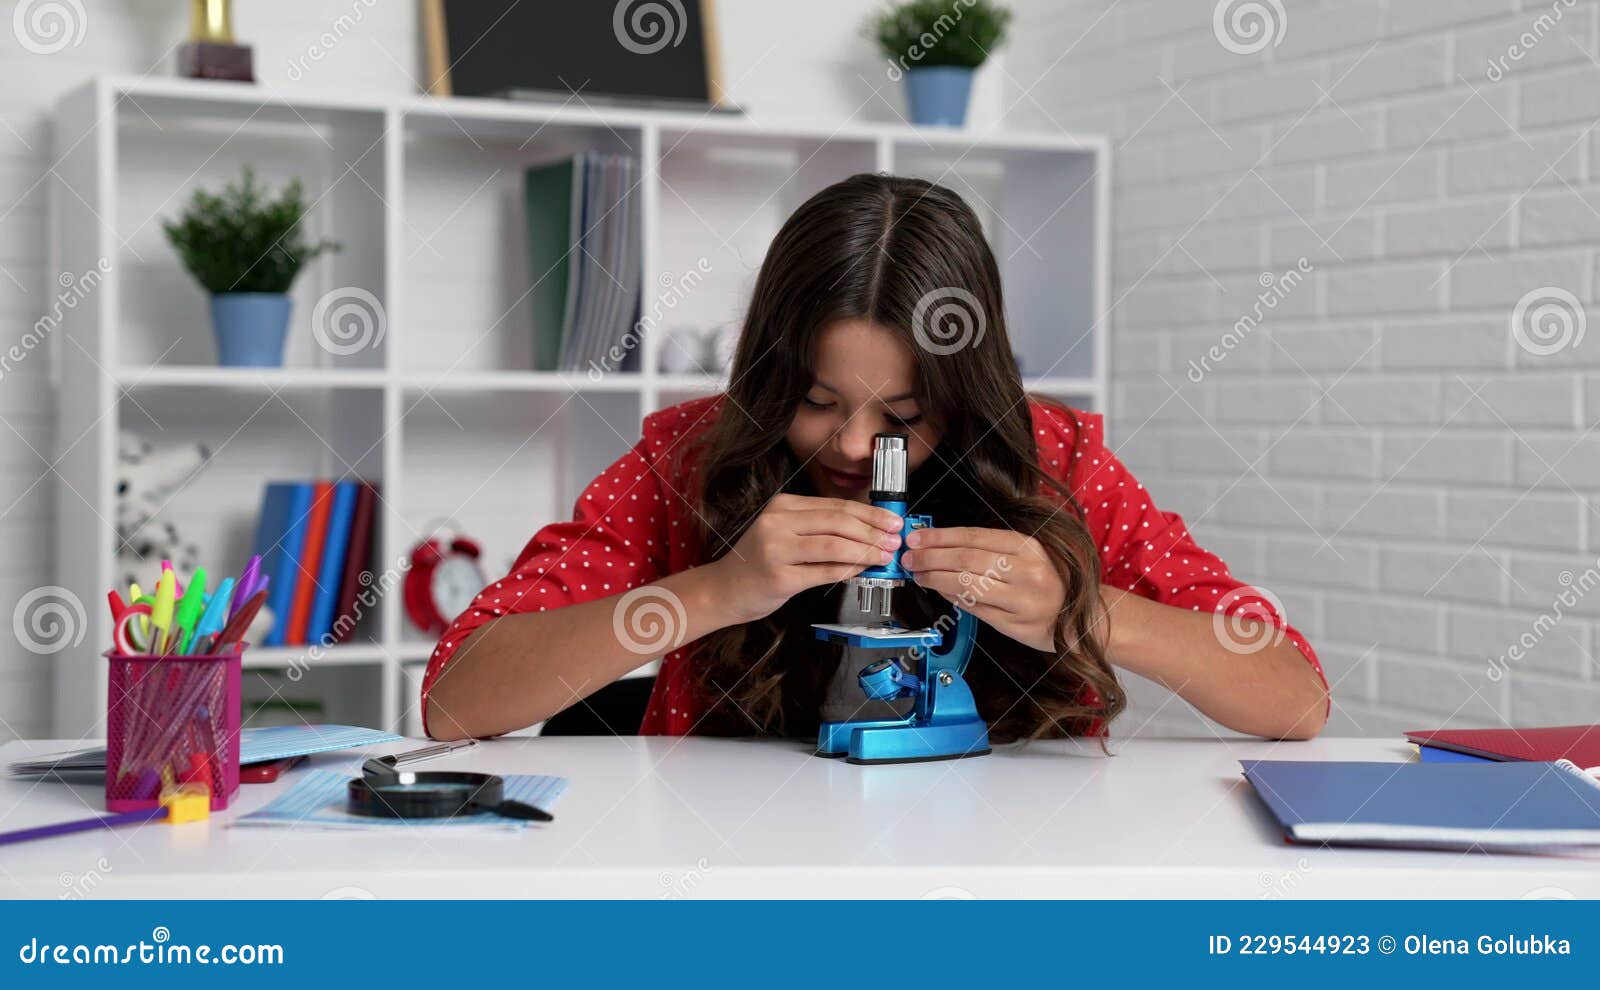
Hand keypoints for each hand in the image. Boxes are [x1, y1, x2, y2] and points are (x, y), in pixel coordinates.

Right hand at [706, 493, 905, 623]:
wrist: (724, 589)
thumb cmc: (759, 562)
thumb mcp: (785, 533)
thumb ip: (820, 529)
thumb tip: (868, 532)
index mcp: (783, 506)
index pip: (835, 505)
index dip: (869, 513)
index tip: (892, 521)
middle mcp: (777, 522)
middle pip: (837, 522)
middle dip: (872, 531)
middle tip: (894, 540)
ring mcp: (776, 549)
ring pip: (834, 546)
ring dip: (865, 551)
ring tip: (885, 556)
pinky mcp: (779, 577)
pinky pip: (823, 572)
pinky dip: (848, 571)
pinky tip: (864, 571)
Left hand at [900, 526, 1065, 651]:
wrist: (1083, 618)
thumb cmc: (1052, 581)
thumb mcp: (1030, 555)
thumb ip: (993, 549)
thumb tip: (944, 546)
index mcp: (1028, 547)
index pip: (973, 537)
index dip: (940, 537)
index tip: (916, 537)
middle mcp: (1026, 572)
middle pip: (965, 560)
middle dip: (930, 557)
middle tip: (909, 558)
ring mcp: (1020, 600)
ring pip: (967, 586)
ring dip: (936, 579)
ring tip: (919, 575)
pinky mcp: (1015, 625)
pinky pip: (975, 609)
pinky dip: (954, 599)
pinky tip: (941, 592)